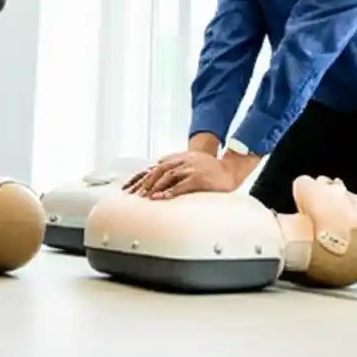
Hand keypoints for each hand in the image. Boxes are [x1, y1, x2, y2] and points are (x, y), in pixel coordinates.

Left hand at [121, 151, 238, 198]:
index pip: (153, 167)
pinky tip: (161, 198)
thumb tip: (153, 179)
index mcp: (177, 159)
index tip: (127, 188)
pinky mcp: (199, 178)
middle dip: (143, 183)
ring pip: (167, 175)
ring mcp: (191, 168)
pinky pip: (182, 185)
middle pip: (157, 170)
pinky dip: (170, 191)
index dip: (139, 177)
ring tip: (144, 197)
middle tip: (133, 195)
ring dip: (154, 187)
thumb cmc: (208, 170)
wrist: (229, 170)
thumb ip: (173, 171)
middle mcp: (182, 161)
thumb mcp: (188, 165)